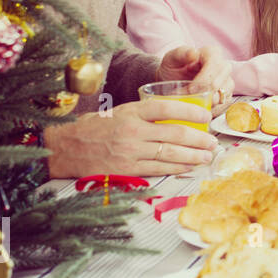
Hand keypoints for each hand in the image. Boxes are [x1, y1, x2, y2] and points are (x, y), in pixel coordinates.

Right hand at [44, 99, 217, 177]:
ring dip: (193, 156)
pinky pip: (158, 168)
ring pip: (170, 153)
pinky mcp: (127, 169)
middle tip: (212, 142)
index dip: (190, 112)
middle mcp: (132, 131)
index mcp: (130, 112)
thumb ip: (143, 114)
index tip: (206, 116)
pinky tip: (190, 166)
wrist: (65, 149)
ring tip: (207, 156)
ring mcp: (130, 152)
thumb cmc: (93, 128)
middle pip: (174, 133)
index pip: (166, 107)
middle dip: (199, 139)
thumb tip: (176, 116)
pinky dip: (177, 168)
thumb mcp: (118, 112)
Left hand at [158, 45, 232, 110]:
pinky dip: (210, 108)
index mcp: (212, 53)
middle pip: (224, 82)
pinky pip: (223, 105)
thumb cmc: (173, 67)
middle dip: (207, 93)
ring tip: (191, 103)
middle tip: (190, 98)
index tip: (190, 89)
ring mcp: (226, 81)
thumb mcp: (171, 58)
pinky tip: (197, 108)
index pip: (215, 66)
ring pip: (225, 94)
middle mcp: (223, 66)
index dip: (204, 80)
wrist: (171, 79)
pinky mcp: (225, 95)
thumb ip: (181, 53)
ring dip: (208, 102)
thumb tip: (193, 53)